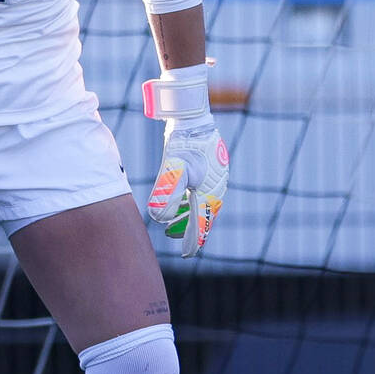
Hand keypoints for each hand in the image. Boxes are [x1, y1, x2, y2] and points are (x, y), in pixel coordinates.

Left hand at [143, 64, 228, 257]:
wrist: (192, 118)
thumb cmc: (184, 143)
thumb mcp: (173, 169)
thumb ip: (166, 195)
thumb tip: (159, 219)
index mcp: (210, 191)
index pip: (202, 222)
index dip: (195, 240)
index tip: (187, 255)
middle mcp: (215, 187)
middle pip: (204, 216)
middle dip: (191, 232)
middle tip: (181, 246)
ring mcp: (212, 178)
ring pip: (201, 206)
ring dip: (188, 218)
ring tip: (173, 228)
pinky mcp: (206, 170)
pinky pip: (199, 194)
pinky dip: (188, 204)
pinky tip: (178, 205)